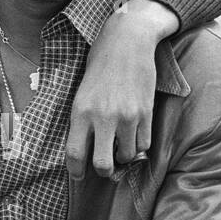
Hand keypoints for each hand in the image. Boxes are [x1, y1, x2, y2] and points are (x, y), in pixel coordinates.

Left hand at [66, 0, 177, 178]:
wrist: (127, 43)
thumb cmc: (100, 66)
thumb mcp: (82, 92)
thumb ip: (84, 120)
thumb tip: (89, 149)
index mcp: (80, 111)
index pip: (74, 153)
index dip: (75, 171)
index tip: (77, 176)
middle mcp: (103, 117)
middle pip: (103, 164)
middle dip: (104, 172)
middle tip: (105, 169)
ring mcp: (127, 116)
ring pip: (127, 156)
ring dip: (124, 155)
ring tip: (121, 143)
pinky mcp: (146, 113)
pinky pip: (144, 144)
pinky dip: (139, 145)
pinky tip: (134, 133)